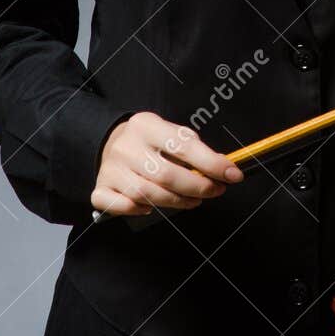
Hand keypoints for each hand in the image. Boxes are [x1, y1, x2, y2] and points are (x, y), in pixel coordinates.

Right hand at [91, 111, 244, 216]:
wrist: (110, 141)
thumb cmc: (148, 141)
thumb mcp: (169, 133)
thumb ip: (193, 148)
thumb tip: (223, 167)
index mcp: (146, 125)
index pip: (183, 145)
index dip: (211, 163)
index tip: (233, 175)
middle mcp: (126, 146)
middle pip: (166, 175)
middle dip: (197, 187)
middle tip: (214, 191)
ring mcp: (111, 169)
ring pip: (148, 194)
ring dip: (178, 202)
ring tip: (193, 200)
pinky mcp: (101, 188)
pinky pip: (123, 206)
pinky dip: (140, 210)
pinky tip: (152, 205)